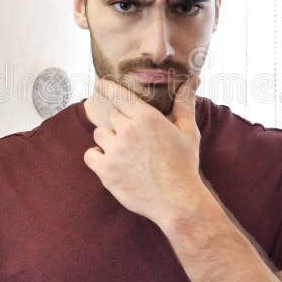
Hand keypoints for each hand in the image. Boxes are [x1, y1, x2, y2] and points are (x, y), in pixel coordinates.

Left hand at [84, 75, 203, 223]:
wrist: (177, 201)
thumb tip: (191, 80)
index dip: (107, 87)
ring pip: (100, 134)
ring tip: (124, 152)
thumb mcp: (188, 131)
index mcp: (146, 117)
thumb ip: (184, 103)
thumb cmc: (184, 165)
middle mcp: (128, 131)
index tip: (99, 83)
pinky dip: (96, 156)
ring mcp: (115, 151)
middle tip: (133, 137)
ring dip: (108, 140)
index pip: (119, 95)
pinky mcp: (106, 171)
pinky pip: (90, 154)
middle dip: (120, 123)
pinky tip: (110, 162)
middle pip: (112, 116)